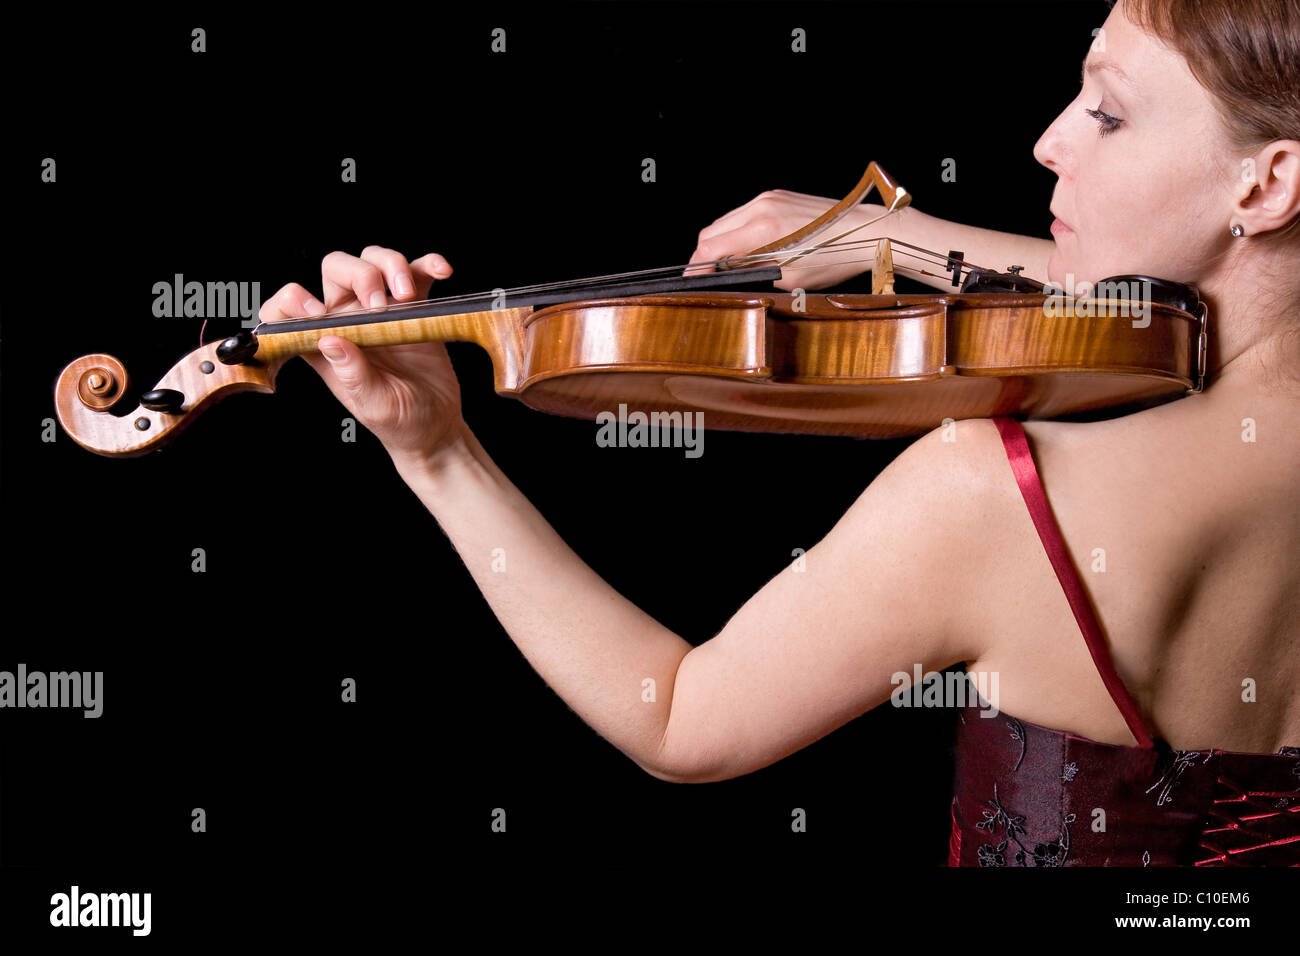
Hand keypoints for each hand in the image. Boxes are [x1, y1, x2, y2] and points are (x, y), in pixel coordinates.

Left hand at [258, 246, 468, 463]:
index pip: (288, 311)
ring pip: (373, 260)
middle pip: (336, 269)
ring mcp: (380, 310)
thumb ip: (353, 375)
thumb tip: (329, 341)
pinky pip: (416, 273)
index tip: (315, 311)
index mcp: (324, 346)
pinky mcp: (413, 307)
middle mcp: (347, 321)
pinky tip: (440, 272)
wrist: (436, 425)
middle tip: (380, 306)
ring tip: (408, 294)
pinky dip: (427, 265)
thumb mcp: (374, 405)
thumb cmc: (399, 422)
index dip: (290, 301)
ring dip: (391, 266)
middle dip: (357, 274)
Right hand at [686, 190, 883, 290]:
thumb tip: (730, 273)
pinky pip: (744, 213)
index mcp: (762, 229)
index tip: (694, 279)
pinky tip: (751, 246)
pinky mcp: (777, 195)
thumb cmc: (834, 257)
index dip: (697, 266)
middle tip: (710, 274)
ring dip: (722, 241)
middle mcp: (761, 207)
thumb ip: (753, 272)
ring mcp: (768, 198)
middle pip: (711, 231)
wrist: (866, 231)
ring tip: (733, 263)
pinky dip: (739, 230)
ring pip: (726, 220)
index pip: (710, 246)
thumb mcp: (789, 277)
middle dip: (706, 254)